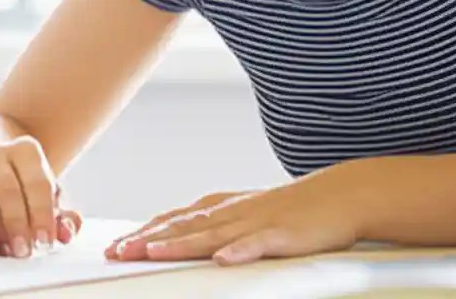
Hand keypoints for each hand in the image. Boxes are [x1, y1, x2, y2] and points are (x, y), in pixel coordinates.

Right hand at [0, 137, 81, 258]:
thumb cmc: (19, 183)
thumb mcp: (44, 195)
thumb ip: (60, 215)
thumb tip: (66, 232)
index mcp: (23, 150)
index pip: (38, 183)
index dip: (42, 215)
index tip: (44, 242)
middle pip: (7, 191)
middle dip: (16, 225)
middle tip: (22, 251)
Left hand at [106, 163, 370, 265]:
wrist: (340, 195)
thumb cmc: (290, 210)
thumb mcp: (245, 216)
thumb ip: (214, 226)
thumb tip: (180, 236)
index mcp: (219, 208)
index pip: (172, 221)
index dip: (142, 234)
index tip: (115, 247)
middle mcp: (230, 212)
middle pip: (181, 228)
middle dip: (146, 240)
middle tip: (116, 252)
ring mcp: (255, 221)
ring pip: (210, 234)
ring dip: (179, 244)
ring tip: (150, 253)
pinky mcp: (283, 233)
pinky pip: (257, 244)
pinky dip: (239, 251)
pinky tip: (221, 259)